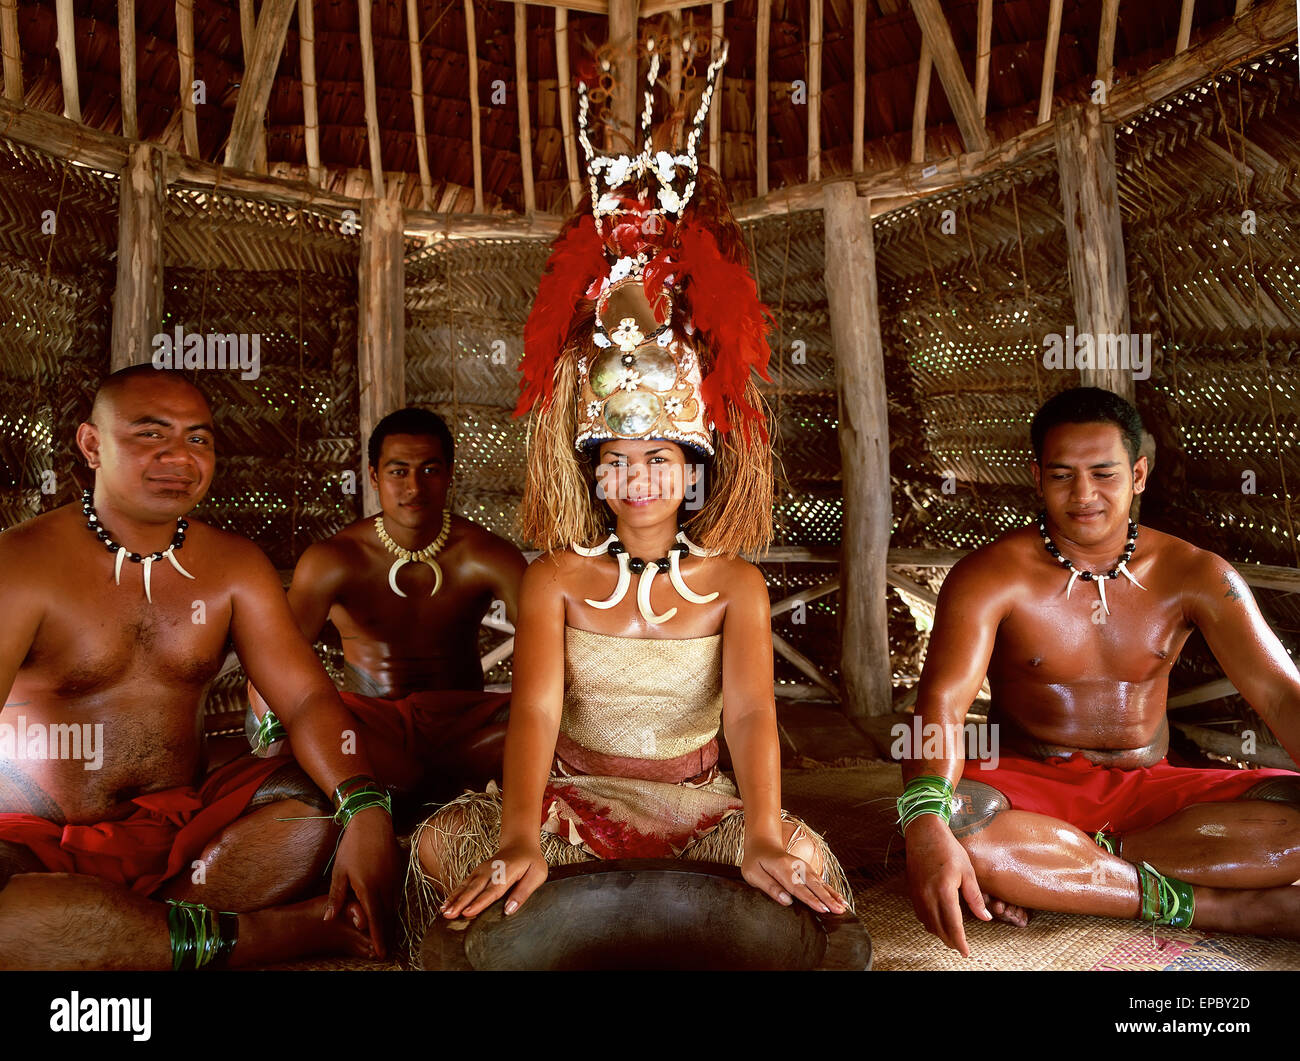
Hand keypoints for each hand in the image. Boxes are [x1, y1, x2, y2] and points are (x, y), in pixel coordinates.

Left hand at [327, 806, 398, 958]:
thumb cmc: (352, 846)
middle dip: (386, 935)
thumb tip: (329, 919)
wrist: (373, 822)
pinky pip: (397, 895)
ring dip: (390, 922)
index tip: (381, 953)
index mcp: (368, 888)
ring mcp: (394, 879)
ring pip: (393, 906)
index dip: (378, 938)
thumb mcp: (339, 872)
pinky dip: (393, 907)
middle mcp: (385, 886)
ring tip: (388, 936)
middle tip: (385, 951)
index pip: (374, 920)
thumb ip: (336, 896)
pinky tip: (389, 912)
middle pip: (387, 917)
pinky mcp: (399, 872)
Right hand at [440, 840, 547, 919]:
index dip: (479, 902)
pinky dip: (453, 894)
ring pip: (466, 886)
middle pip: (474, 889)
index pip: (492, 890)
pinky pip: (463, 884)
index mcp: (507, 872)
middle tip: (450, 915)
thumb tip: (509, 910)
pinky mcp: (476, 873)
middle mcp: (491, 870)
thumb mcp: (537, 875)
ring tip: (444, 912)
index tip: (468, 913)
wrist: (520, 843)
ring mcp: (481, 870)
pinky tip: (445, 905)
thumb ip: (524, 892)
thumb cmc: (531, 861)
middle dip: (461, 903)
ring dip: (454, 899)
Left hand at [741, 839, 849, 914]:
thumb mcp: (753, 874)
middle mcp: (796, 866)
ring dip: (832, 895)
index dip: (810, 899)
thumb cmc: (755, 862)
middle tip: (838, 911)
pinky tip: (840, 899)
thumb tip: (787, 901)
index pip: (798, 886)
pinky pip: (821, 881)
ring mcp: (803, 866)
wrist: (763, 844)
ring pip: (820, 882)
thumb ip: (770, 887)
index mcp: (782, 868)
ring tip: (843, 907)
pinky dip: (831, 890)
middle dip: (827, 898)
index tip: (822, 909)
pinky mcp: (807, 869)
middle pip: (813, 884)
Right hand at [904, 815, 989, 956]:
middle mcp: (928, 896)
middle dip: (951, 941)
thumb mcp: (967, 871)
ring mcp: (917, 894)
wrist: (923, 833)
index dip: (960, 942)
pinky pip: (920, 915)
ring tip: (951, 936)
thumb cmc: (947, 849)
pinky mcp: (912, 891)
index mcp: (944, 891)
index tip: (966, 952)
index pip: (953, 925)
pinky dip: (930, 923)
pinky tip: (938, 920)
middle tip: (961, 947)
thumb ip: (975, 897)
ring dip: (940, 933)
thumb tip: (985, 917)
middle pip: (939, 929)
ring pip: (928, 924)